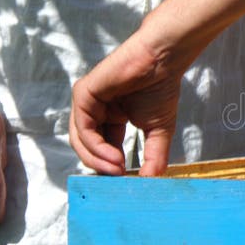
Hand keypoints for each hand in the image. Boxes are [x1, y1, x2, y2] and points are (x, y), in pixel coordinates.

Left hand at [69, 33, 184, 175]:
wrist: (162, 62)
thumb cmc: (161, 89)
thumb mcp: (158, 132)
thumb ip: (153, 157)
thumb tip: (152, 183)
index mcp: (110, 117)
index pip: (103, 147)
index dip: (112, 167)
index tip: (125, 183)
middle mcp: (95, 110)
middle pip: (87, 147)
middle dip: (102, 167)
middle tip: (118, 181)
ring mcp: (87, 102)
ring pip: (82, 141)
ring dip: (99, 160)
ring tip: (117, 171)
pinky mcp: (83, 94)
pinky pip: (83, 128)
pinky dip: (96, 147)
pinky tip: (114, 157)